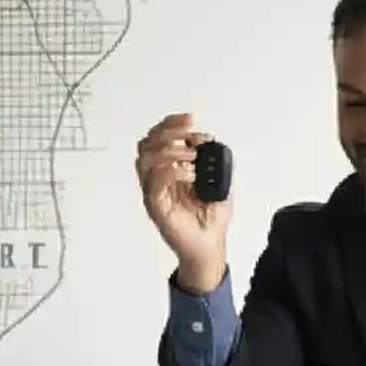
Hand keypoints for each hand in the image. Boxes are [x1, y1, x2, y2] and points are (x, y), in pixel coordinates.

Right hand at [134, 113, 230, 291]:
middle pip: (147, 143)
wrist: (210, 247)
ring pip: (146, 159)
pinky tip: (189, 174)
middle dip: (168, 131)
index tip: (190, 118)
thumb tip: (205, 140)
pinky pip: (153, 184)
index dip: (171, 123)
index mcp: (168, 169)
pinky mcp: (156, 207)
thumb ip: (210, 160)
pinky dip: (171, 172)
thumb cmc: (210, 218)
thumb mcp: (218, 182)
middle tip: (190, 130)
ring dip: (170, 151)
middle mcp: (157, 178)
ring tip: (192, 156)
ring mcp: (155, 192)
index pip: (158, 138)